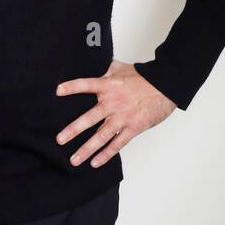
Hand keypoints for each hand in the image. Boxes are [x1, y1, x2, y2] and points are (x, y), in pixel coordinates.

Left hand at [55, 60, 176, 167]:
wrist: (166, 86)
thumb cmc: (144, 78)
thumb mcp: (121, 68)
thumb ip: (105, 69)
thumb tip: (92, 62)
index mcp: (108, 86)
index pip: (86, 85)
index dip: (72, 87)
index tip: (57, 91)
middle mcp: (113, 103)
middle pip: (89, 118)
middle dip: (73, 130)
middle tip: (59, 140)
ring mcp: (123, 117)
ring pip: (101, 136)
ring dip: (87, 149)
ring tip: (74, 160)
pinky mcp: (133, 128)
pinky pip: (118, 144)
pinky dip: (106, 154)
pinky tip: (95, 162)